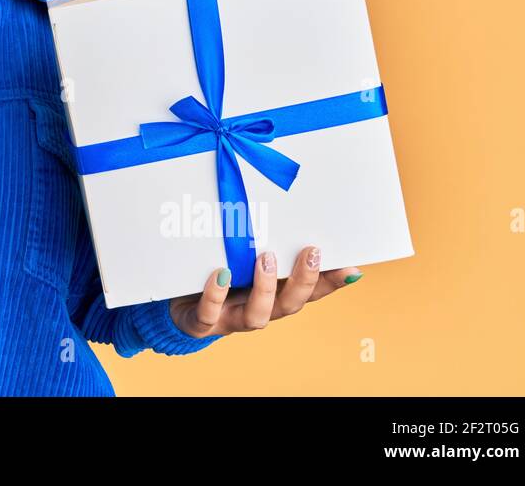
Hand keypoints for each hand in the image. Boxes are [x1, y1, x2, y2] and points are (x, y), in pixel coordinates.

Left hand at [168, 246, 361, 338]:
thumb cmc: (214, 266)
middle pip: (289, 305)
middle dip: (303, 280)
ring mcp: (230, 318)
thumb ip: (264, 234)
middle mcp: (258, 308)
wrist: (172, 300)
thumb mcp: (240, 250)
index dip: (331, 282)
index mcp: (273, 293)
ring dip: (265, 289)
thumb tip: (288, 203)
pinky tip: (219, 275)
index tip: (352, 267)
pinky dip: (215, 296)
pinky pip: (209, 315)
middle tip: (310, 252)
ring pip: (256, 317)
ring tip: (265, 257)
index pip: (311, 291)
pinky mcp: (200, 322)